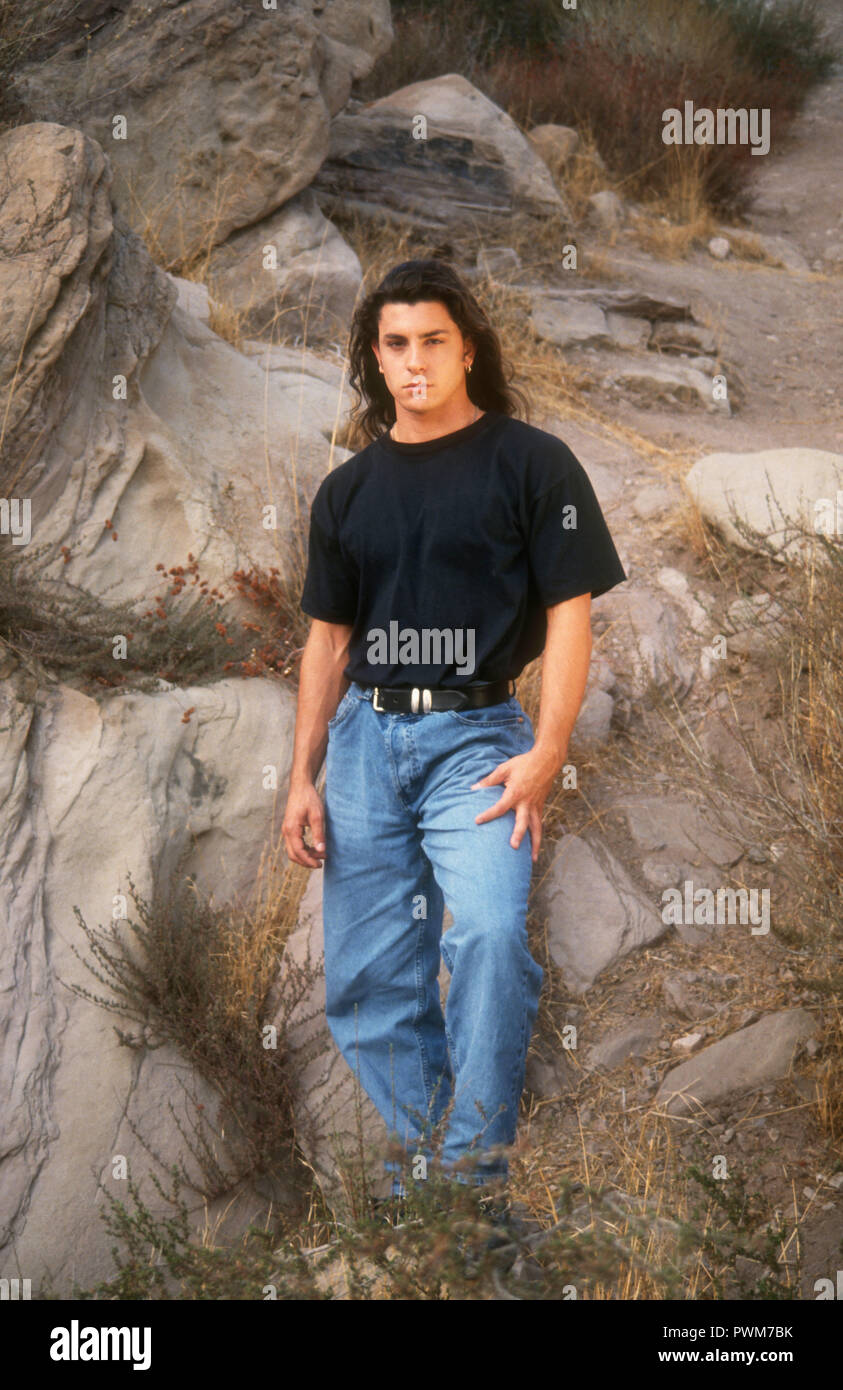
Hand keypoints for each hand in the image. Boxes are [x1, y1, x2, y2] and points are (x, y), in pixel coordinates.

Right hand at [282, 782, 326, 867]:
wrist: (301, 786)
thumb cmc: (309, 799)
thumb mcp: (317, 816)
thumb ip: (318, 834)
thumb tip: (321, 850)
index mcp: (291, 830)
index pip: (299, 852)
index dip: (309, 861)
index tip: (320, 865)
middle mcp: (286, 831)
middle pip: (293, 854)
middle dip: (306, 861)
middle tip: (321, 863)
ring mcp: (286, 830)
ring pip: (293, 850)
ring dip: (305, 855)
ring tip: (320, 855)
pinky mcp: (289, 828)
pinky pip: (294, 844)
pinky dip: (303, 849)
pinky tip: (314, 848)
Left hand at [471, 747, 560, 861]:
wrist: (547, 760)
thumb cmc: (524, 763)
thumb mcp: (504, 768)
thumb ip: (489, 780)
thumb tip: (473, 788)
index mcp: (516, 792)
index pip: (500, 807)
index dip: (489, 814)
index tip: (477, 821)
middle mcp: (527, 802)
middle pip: (523, 822)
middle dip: (518, 835)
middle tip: (513, 847)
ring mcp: (536, 806)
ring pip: (536, 828)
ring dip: (534, 844)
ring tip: (532, 859)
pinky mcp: (541, 807)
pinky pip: (539, 824)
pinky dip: (537, 836)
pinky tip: (534, 847)